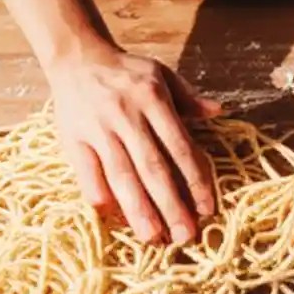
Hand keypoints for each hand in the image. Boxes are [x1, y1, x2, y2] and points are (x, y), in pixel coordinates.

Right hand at [47, 44, 220, 243]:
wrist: (76, 56)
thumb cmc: (125, 72)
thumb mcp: (161, 74)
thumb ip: (189, 98)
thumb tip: (219, 112)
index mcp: (153, 100)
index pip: (179, 147)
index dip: (195, 180)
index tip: (207, 209)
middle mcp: (127, 116)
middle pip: (152, 168)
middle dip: (171, 205)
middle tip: (185, 236)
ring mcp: (99, 130)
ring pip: (121, 176)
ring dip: (138, 210)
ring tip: (153, 238)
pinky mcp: (74, 140)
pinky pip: (88, 174)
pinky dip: (101, 196)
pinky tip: (115, 219)